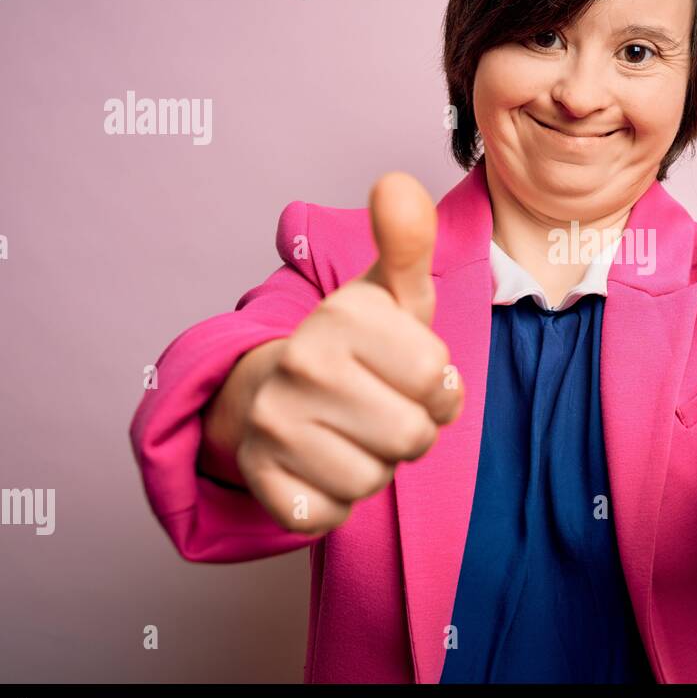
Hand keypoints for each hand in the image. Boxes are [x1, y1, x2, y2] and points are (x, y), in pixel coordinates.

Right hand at [236, 172, 463, 534]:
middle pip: (412, 436)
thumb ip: (407, 242)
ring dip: (375, 465)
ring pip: (374, 479)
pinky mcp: (258, 479)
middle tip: (381, 406)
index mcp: (342, 317)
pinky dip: (335, 501)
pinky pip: (331, 515)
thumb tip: (397, 182)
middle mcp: (299, 364)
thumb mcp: (392, 294)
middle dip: (411, 430)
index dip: (437, 384)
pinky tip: (319, 465)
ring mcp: (271, 424)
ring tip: (351, 432)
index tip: (408, 371)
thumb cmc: (360, 345)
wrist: (274, 390)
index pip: (438, 378)